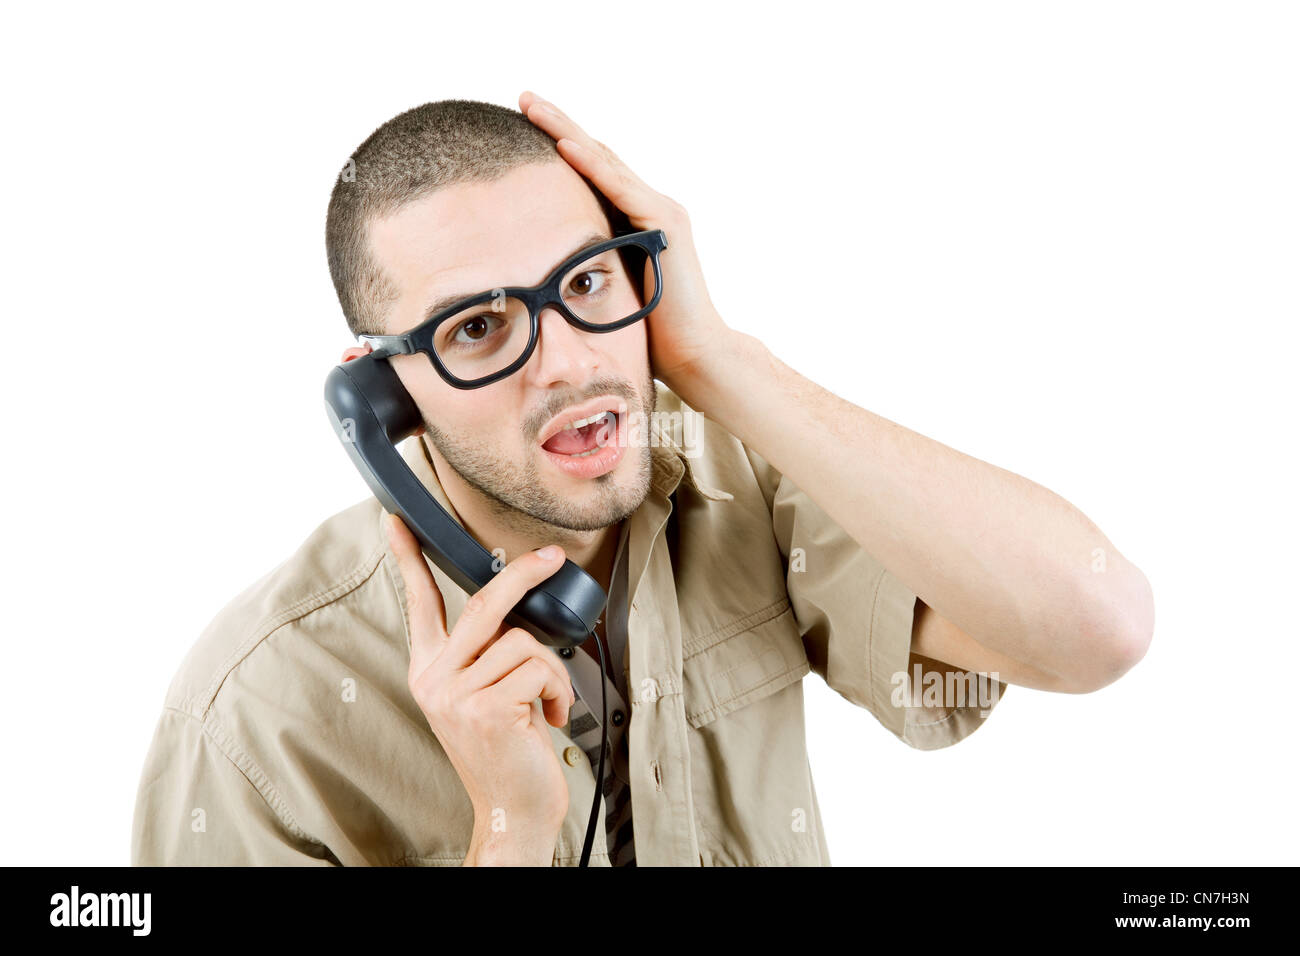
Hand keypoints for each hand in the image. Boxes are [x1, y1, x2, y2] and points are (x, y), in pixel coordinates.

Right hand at [387, 513, 574, 864]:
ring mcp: (457, 694)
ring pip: (524, 640)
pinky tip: (551, 716)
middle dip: (524, 573)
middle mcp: (435, 679)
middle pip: (484, 602)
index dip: (410, 559)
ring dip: (553, 670)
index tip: (399, 522)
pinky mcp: (486, 708)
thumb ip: (487, 653)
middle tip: (551, 558)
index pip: (419, 603)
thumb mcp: (485, 694)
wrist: (513, 811)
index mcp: (430, 670)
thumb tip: (517, 605)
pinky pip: (539, 667)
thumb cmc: (508, 750)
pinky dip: (559, 690)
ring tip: (550, 701)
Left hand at [519, 90, 732, 396]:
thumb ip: (586, 268)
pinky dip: (591, 164)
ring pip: (605, 161)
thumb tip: (540, 275)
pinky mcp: (664, 223)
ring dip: (567, 131)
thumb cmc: (653, 336)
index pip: (594, 172)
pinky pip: (619, 187)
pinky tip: (563, 145)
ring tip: (534, 107)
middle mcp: (652, 207)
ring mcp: (661, 211)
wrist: (696, 357)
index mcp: (637, 221)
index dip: (561, 145)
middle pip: (597, 155)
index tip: (526, 124)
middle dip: (559, 125)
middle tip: (524, 98)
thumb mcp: (608, 292)